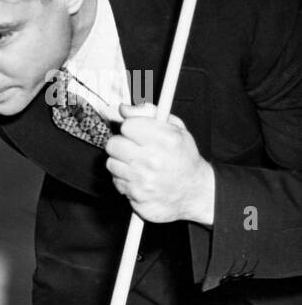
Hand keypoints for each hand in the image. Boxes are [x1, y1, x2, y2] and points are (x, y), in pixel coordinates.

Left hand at [106, 103, 214, 225]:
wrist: (193, 191)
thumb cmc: (183, 158)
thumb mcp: (176, 129)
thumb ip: (149, 113)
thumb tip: (123, 108)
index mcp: (166, 140)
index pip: (127, 125)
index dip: (131, 128)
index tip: (138, 132)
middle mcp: (153, 160)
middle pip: (113, 144)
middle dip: (122, 144)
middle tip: (134, 148)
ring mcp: (143, 180)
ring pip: (111, 163)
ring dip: (121, 163)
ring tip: (138, 165)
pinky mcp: (136, 196)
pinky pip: (116, 182)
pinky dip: (124, 180)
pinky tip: (139, 179)